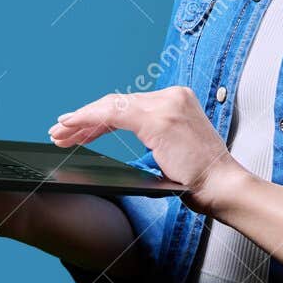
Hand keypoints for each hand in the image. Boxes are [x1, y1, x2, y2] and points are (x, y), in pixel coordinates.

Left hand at [47, 86, 252, 216]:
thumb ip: (152, 137)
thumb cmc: (197, 178)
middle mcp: (172, 95)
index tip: (78, 129)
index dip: (99, 117)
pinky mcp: (159, 119)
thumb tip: (122, 137)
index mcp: (177, 100)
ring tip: (60, 133)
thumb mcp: (172, 149)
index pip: (128, 104)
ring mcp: (166, 104)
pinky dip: (90, 120)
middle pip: (117, 102)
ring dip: (82, 121)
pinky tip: (73, 129)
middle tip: (60, 130)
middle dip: (85, 119)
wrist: (222, 186)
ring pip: (111, 106)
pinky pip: (115, 114)